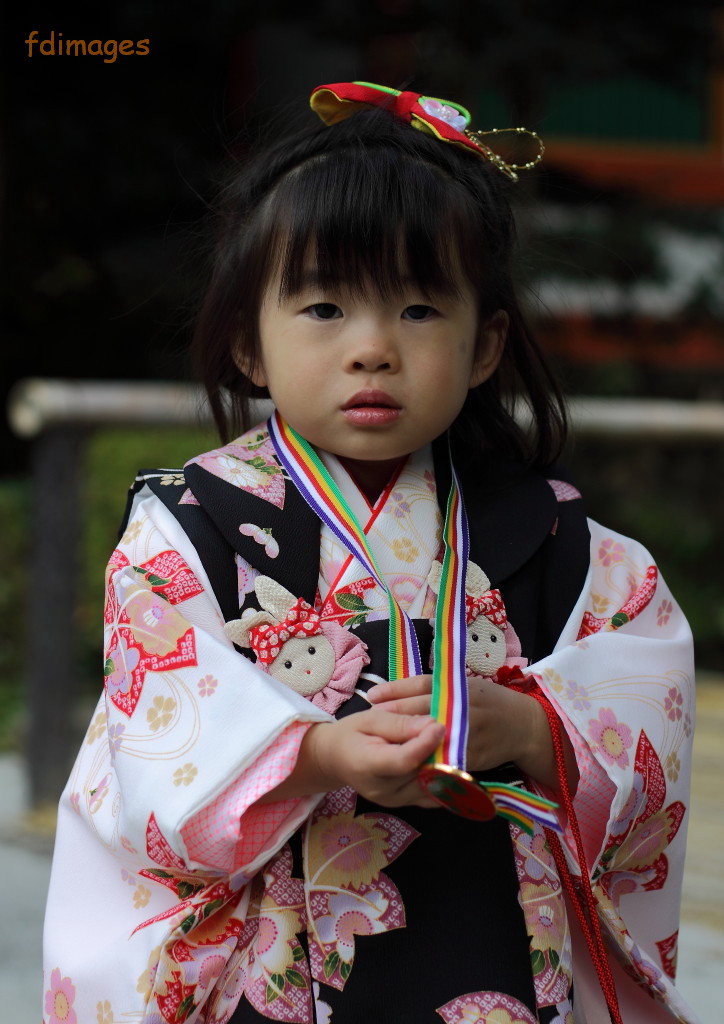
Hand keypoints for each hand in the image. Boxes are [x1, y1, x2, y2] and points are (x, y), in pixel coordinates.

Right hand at [264, 707, 445, 807]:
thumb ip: (399, 723)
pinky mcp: (403, 804)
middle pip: (420, 772)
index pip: (403, 761)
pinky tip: (441, 761)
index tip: (439, 726)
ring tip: (444, 743)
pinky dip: (441, 778)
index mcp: (367, 766)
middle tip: (446, 730)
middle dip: (437, 751)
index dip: (425, 744)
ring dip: (442, 765)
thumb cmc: (351, 734)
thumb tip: (430, 725)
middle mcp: (382, 790)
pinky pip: (431, 794)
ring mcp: (393, 801)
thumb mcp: (369, 719)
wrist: (335, 760)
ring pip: (430, 785)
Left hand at [366, 674, 561, 786]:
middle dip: (394, 715)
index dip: (396, 690)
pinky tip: (404, 762)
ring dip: (404, 740)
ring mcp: (468, 734)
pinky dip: (423, 761)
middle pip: (422, 710)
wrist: (523, 727)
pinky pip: (442, 760)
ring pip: (429, 738)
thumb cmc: (490, 702)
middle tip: (370, 718)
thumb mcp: (466, 686)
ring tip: (382, 741)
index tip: (372, 696)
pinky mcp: (470, 758)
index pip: (423, 685)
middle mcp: (464, 708)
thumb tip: (396, 693)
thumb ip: (436, 689)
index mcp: (461, 687)